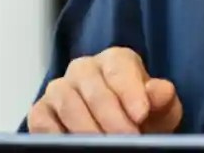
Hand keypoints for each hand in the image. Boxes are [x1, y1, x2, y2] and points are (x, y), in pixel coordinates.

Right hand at [27, 47, 183, 133]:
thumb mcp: (160, 109)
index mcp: (114, 60)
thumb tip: (159, 92)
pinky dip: (57, 134)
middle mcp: (84, 69)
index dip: (130, 92)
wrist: (122, 134)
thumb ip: (161, 97)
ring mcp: (59, 89)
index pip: (119, 69)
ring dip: (87, 128)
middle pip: (94, 89)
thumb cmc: (140, 117)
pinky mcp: (41, 112)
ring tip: (105, 147)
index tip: (141, 115)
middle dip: (112, 117)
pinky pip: (43, 121)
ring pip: (67, 103)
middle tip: (127, 138)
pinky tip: (76, 146)